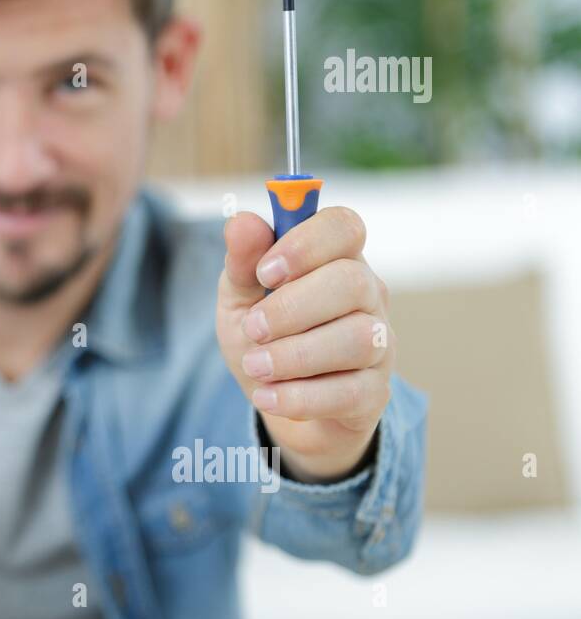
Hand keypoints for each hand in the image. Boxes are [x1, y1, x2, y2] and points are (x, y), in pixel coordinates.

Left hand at [216, 206, 392, 482]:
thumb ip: (242, 261)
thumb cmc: (261, 334)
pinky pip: (351, 393)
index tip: (265, 271)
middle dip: (293, 307)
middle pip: (352, 282)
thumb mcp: (238, 295)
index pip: (344, 227)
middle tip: (253, 328)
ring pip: (359, 339)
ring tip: (255, 365)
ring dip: (295, 355)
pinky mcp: (375, 392)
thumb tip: (241, 222)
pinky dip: (300, 397)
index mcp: (335, 258)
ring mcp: (379, 344)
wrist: (273, 396)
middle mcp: (367, 295)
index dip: (306, 244)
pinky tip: (266, 396)